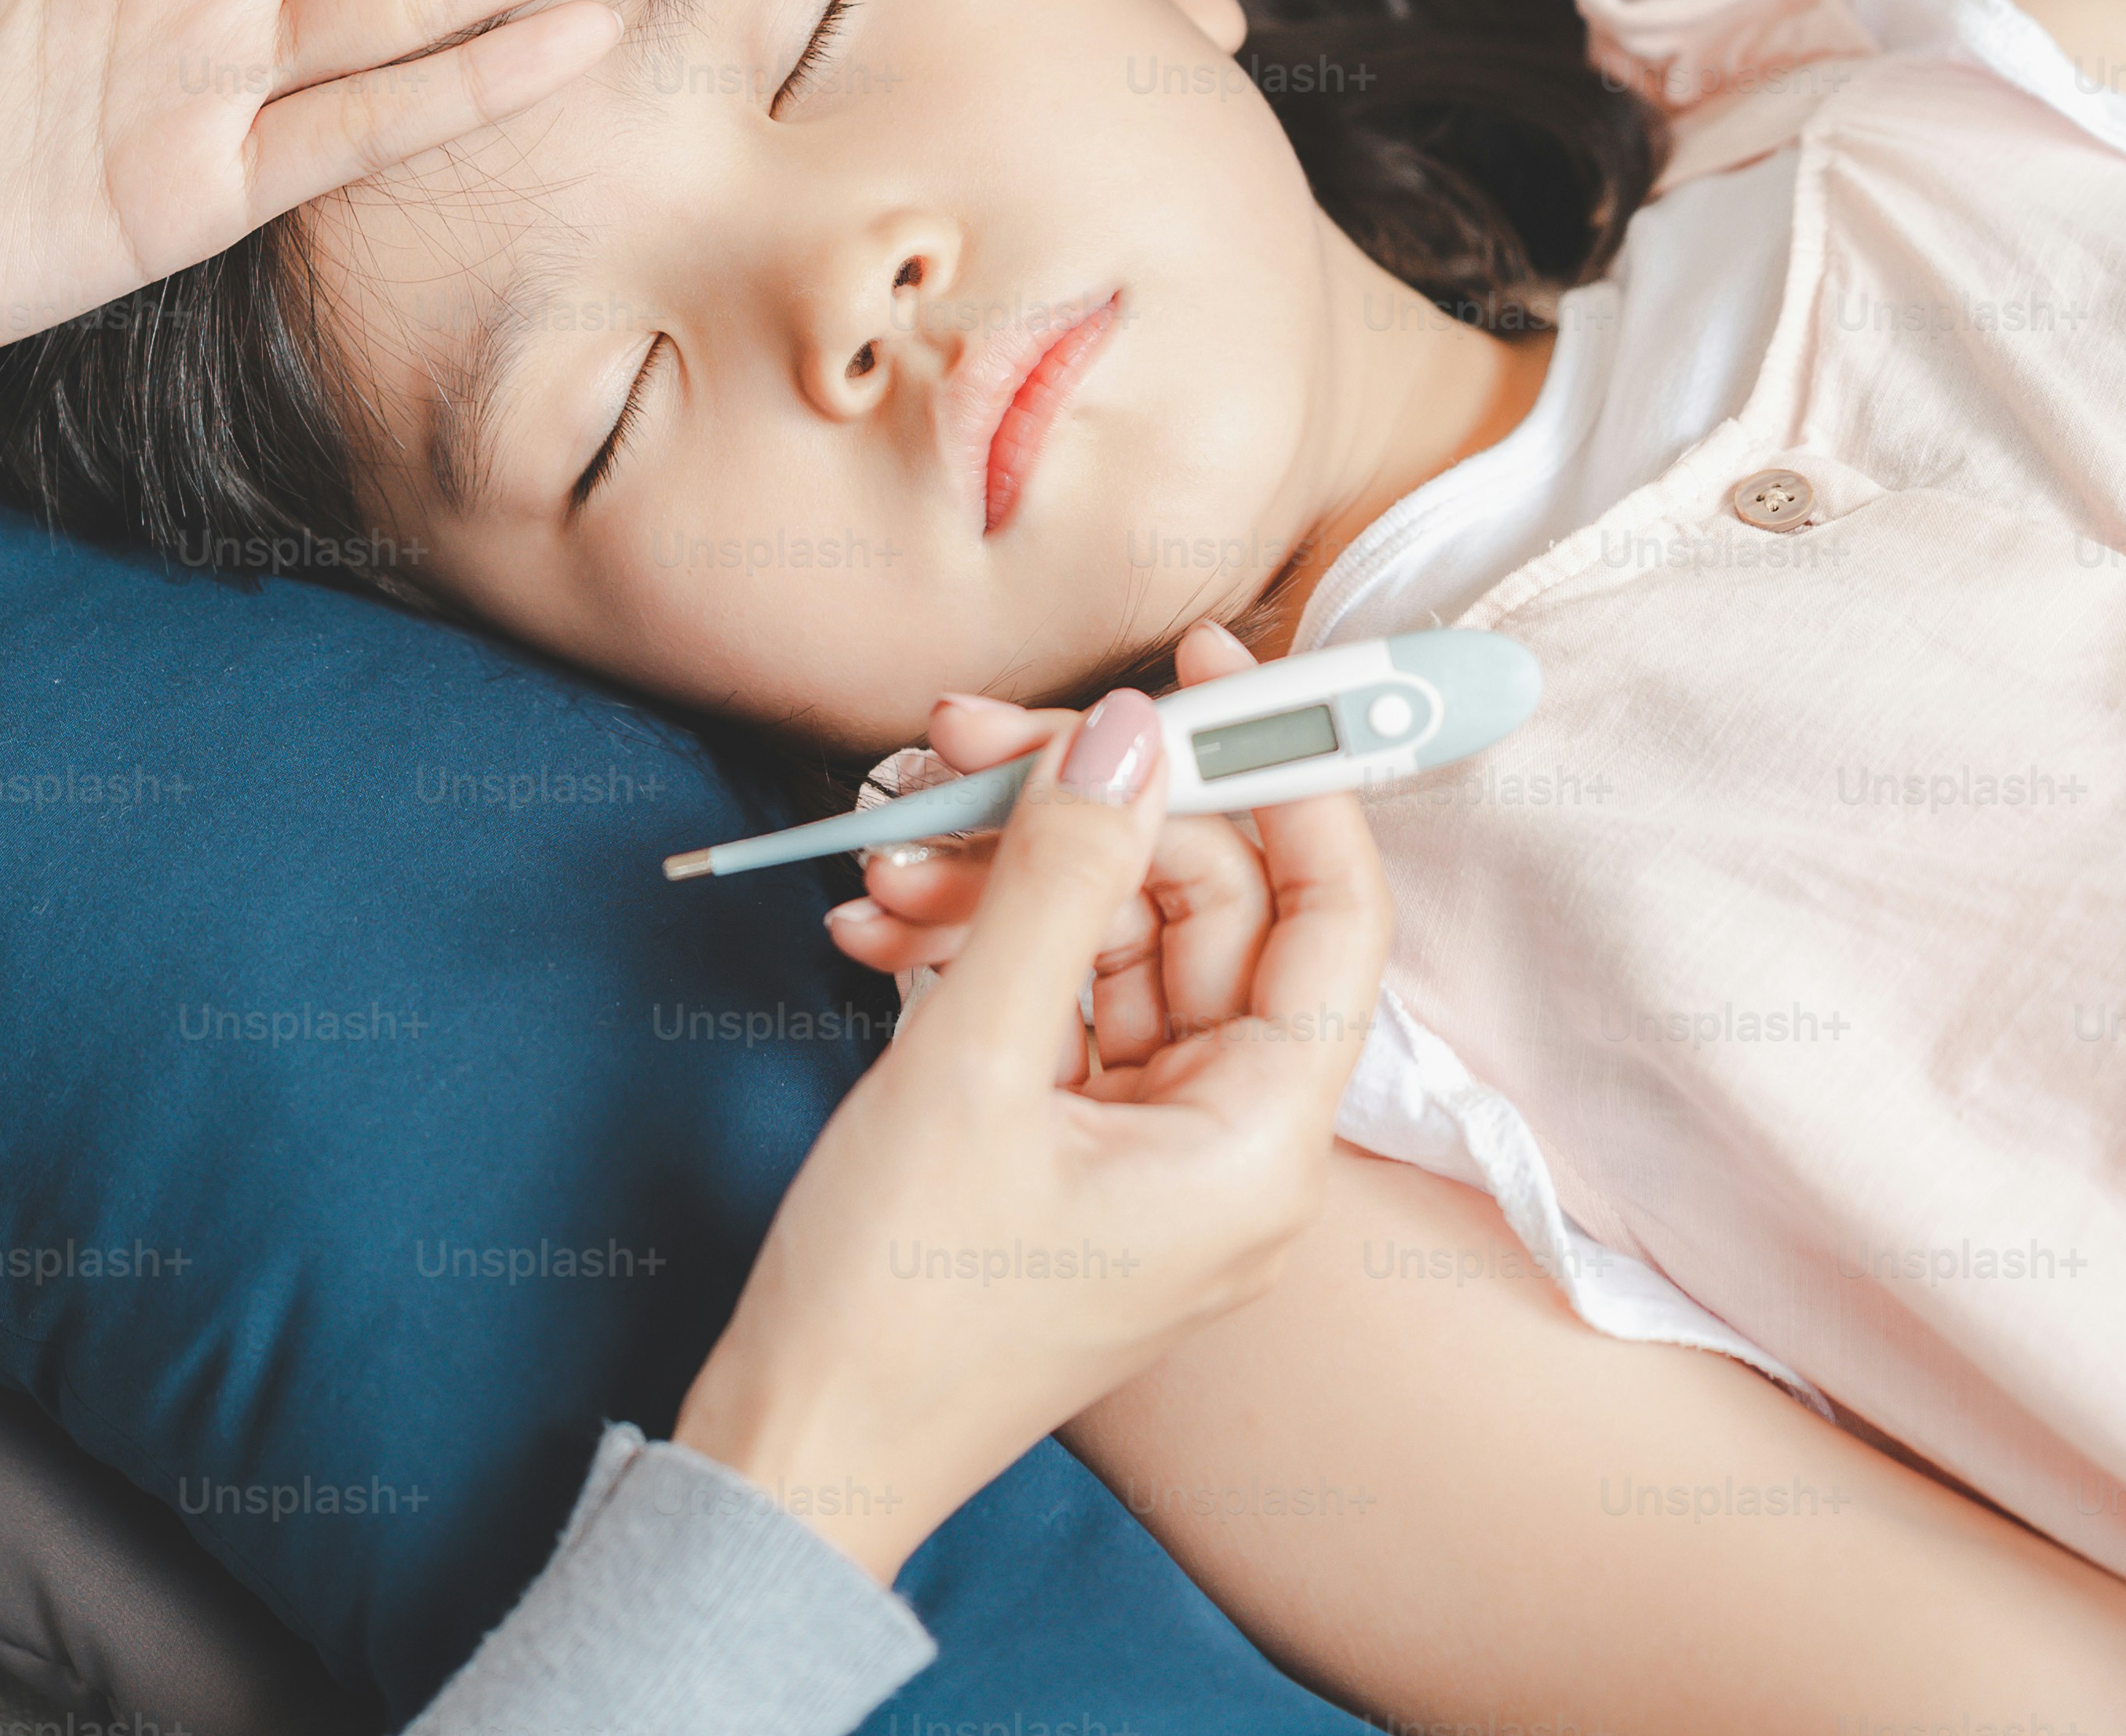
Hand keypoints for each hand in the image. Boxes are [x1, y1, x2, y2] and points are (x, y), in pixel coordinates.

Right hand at [666, 665, 1394, 1587]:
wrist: (794, 1455)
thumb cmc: (891, 1304)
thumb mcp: (972, 1060)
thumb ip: (1059, 877)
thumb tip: (1129, 734)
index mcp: (1259, 1146)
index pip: (1330, 910)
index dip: (1280, 771)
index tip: (1196, 671)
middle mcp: (1230, 1148)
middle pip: (1197, 911)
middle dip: (1077, 815)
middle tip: (954, 748)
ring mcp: (1150, 1152)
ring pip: (1110, 946)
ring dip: (1000, 880)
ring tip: (882, 855)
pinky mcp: (1073, 1153)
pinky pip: (1053, 1006)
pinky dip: (973, 951)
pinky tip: (875, 928)